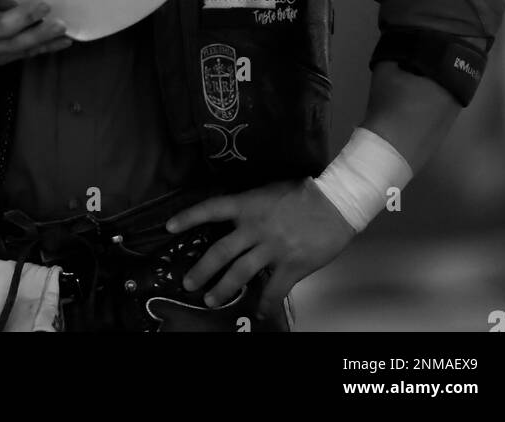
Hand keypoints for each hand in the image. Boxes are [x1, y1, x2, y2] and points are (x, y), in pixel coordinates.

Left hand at [165, 178, 355, 314]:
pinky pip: (272, 290)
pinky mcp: (290, 266)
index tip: (169, 226)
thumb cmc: (303, 193)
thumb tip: (235, 222)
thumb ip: (251, 208)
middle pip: (220, 251)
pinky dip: (264, 303)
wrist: (335, 203)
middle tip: (188, 283)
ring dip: (223, 289)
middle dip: (201, 269)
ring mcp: (272, 248)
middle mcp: (255, 228)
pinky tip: (258, 312)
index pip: (211, 209)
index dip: (188, 217)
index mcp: (249, 205)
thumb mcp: (269, 192)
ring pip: (240, 273)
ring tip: (211, 300)